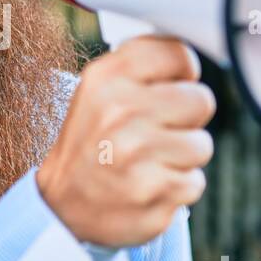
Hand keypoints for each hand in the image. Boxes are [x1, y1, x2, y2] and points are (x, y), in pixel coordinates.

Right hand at [36, 35, 215, 247]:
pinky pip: (194, 182)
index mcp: (107, 79)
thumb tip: (190, 53)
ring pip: (202, 145)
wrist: (59, 207)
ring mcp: (138, 155)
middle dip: (185, 119)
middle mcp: (121, 112)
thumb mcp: (98, 91)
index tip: (166, 90)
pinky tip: (148, 186)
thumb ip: (141, 65)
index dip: (181, 75)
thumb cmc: (90, 144)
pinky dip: (177, 188)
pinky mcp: (155, 193)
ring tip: (149, 162)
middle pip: (201, 100)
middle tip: (157, 132)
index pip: (179, 55)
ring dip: (181, 157)